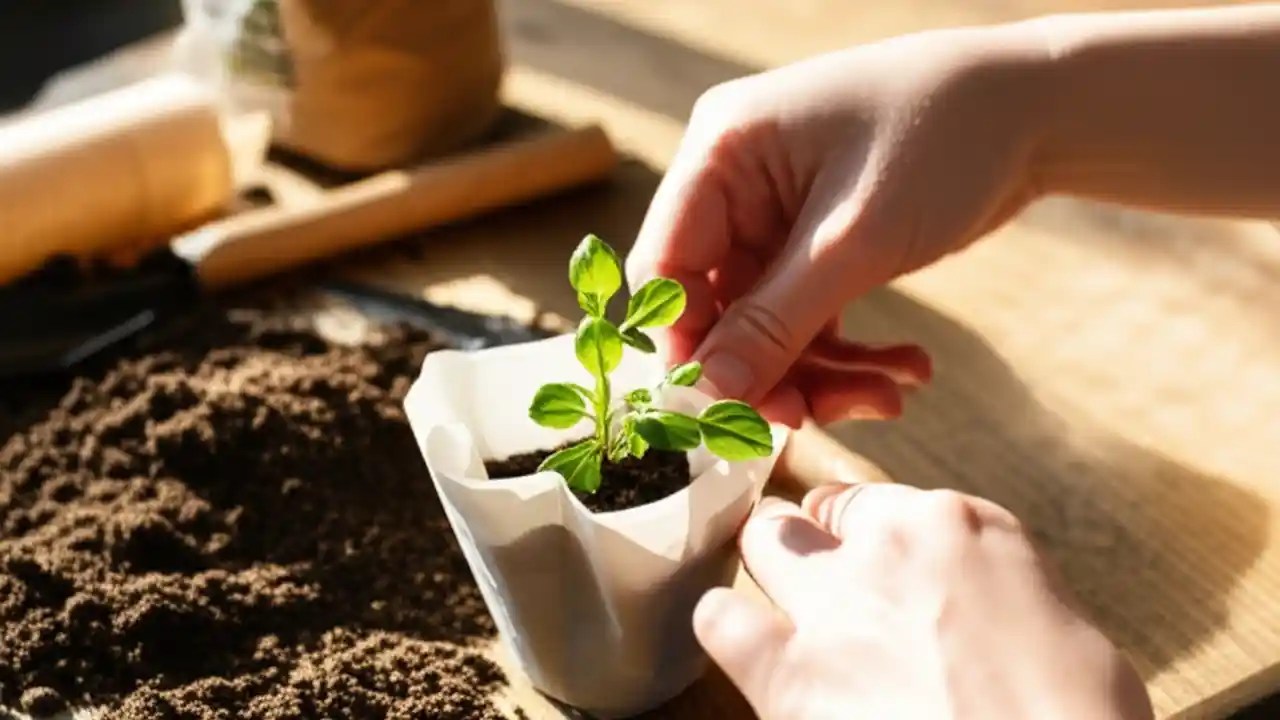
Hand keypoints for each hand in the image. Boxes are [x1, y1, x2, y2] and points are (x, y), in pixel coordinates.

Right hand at [626, 23, 1050, 426]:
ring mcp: (776, 212)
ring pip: (767, 323)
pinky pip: (808, 314)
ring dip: (820, 371)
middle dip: (768, 370)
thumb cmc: (944, 137)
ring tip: (889, 397)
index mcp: (721, 153)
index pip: (666, 269)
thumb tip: (708, 393)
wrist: (1038, 108)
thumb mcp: (854, 241)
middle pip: (717, 307)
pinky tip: (906, 370)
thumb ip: (773, 323)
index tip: (728, 410)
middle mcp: (735, 181)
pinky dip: (849, 351)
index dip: (688, 347)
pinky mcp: (817, 239)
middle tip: (812, 418)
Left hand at [693, 484, 1153, 719]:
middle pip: (827, 511)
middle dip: (821, 534)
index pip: (894, 506)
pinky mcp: (793, 674)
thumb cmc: (1079, 719)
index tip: (886, 563)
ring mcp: (835, 604)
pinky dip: (725, 624)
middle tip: (829, 570)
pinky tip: (739, 638)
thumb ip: (991, 594)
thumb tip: (969, 612)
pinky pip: (724, 621)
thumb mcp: (1059, 627)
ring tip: (777, 589)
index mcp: (965, 528)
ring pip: (767, 541)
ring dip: (770, 559)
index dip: (882, 538)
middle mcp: (893, 547)